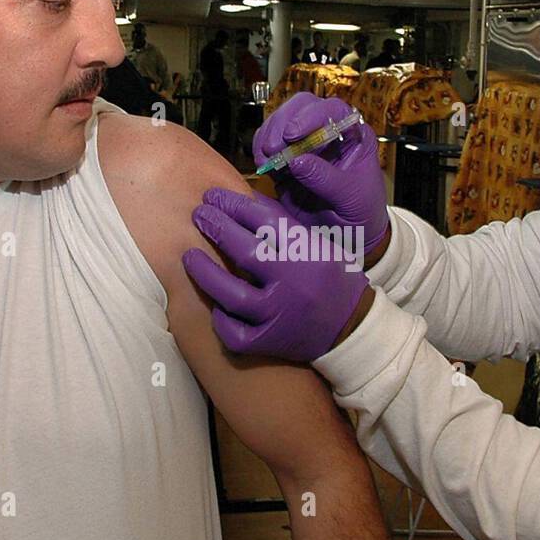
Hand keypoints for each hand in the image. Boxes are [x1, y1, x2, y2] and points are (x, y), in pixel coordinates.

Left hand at [182, 187, 368, 360]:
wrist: (351, 329)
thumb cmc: (331, 279)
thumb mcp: (319, 245)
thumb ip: (285, 226)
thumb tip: (244, 200)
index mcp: (308, 254)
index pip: (265, 221)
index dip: (234, 204)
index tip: (214, 196)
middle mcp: (293, 284)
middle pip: (245, 251)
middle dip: (217, 228)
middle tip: (199, 215)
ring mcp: (279, 316)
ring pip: (231, 294)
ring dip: (205, 272)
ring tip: (189, 255)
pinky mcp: (269, 342)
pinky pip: (234, 333)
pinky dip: (221, 319)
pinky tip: (214, 304)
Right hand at [253, 92, 389, 253]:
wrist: (351, 237)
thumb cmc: (362, 213)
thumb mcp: (351, 198)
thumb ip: (326, 179)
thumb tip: (296, 161)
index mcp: (354, 135)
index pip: (332, 109)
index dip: (310, 116)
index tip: (293, 134)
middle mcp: (328, 133)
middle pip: (300, 107)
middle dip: (282, 124)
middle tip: (274, 149)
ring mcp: (304, 145)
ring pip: (279, 122)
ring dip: (268, 138)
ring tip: (267, 162)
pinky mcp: (285, 160)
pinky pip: (267, 144)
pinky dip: (261, 152)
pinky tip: (265, 166)